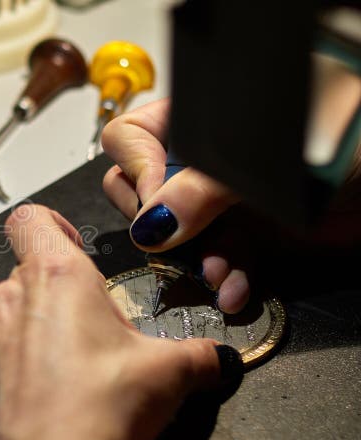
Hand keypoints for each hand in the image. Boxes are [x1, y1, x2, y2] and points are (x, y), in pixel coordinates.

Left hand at [0, 204, 241, 439]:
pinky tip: (38, 395)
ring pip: (8, 314)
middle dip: (60, 293)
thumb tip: (215, 357)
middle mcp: (9, 298)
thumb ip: (197, 353)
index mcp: (56, 278)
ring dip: (33, 330)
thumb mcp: (168, 375)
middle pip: (29, 273)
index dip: (53, 224)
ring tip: (67, 371)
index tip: (74, 246)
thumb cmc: (97, 417)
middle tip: (92, 332)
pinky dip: (7, 365)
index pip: (32, 218)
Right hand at [101, 98, 360, 311]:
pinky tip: (234, 290)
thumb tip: (152, 226)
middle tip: (174, 235)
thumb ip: (204, 187)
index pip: (129, 136)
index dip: (136, 166)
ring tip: (215, 270)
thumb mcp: (261, 155)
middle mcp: (198, 159)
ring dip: (189, 258)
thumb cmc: (339, 137)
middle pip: (137, 187)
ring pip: (174, 236)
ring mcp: (220, 201)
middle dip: (153, 221)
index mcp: (195, 119)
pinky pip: (216, 262)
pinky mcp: (248, 238)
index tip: (159, 197)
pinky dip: (224, 279)